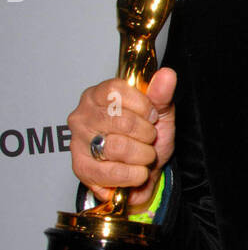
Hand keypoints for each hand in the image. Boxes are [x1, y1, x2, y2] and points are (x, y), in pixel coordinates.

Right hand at [67, 67, 176, 210]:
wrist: (143, 173)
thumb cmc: (146, 139)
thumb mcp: (159, 113)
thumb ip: (161, 94)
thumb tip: (167, 75)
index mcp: (97, 95)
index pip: (115, 90)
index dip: (142, 105)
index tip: (151, 115)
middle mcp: (82, 116)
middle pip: (120, 120)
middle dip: (145, 134)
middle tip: (148, 138)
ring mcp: (78, 143)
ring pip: (118, 147)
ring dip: (142, 155)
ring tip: (143, 155)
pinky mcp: (82, 169)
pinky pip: (113, 172)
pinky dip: (134, 174)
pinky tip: (137, 172)